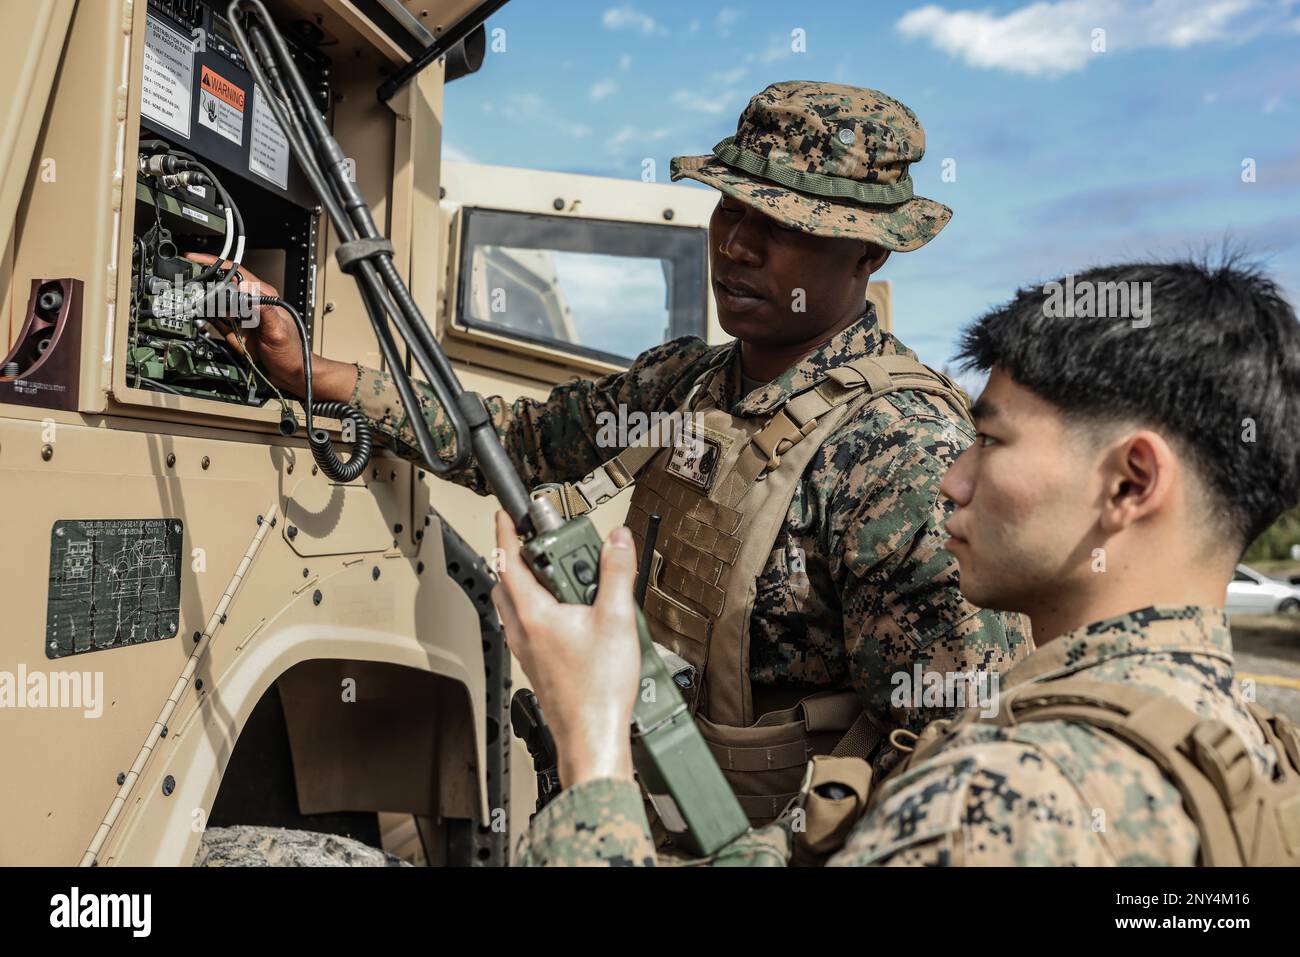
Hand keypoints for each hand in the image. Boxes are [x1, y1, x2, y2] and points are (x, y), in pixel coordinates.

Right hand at [184, 253, 356, 400]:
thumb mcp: (279, 331)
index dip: (215, 263)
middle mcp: (249, 303)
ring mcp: (239, 316)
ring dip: (199, 296)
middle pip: (221, 284)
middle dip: (202, 279)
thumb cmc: (292, 352)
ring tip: (183, 294)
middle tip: (183, 279)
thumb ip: (265, 311)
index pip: (236, 272)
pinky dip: (202, 314)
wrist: (290, 374)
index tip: (196, 260)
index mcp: (263, 296)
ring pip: (214, 300)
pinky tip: (193, 310)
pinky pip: (213, 317)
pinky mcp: (232, 329)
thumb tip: (247, 291)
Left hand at [491, 511, 639, 786]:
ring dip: (529, 585)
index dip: (505, 533)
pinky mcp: (537, 666)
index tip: (505, 515)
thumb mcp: (617, 619)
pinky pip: (528, 628)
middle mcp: (523, 632)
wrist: (592, 735)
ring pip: (516, 607)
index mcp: (535, 614)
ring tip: (563, 578)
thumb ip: (616, 573)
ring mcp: (527, 651)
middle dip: (518, 558)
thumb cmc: (597, 689)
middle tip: (540, 542)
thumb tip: (617, 542)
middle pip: (507, 583)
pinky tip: (571, 616)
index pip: (509, 561)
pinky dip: (540, 610)